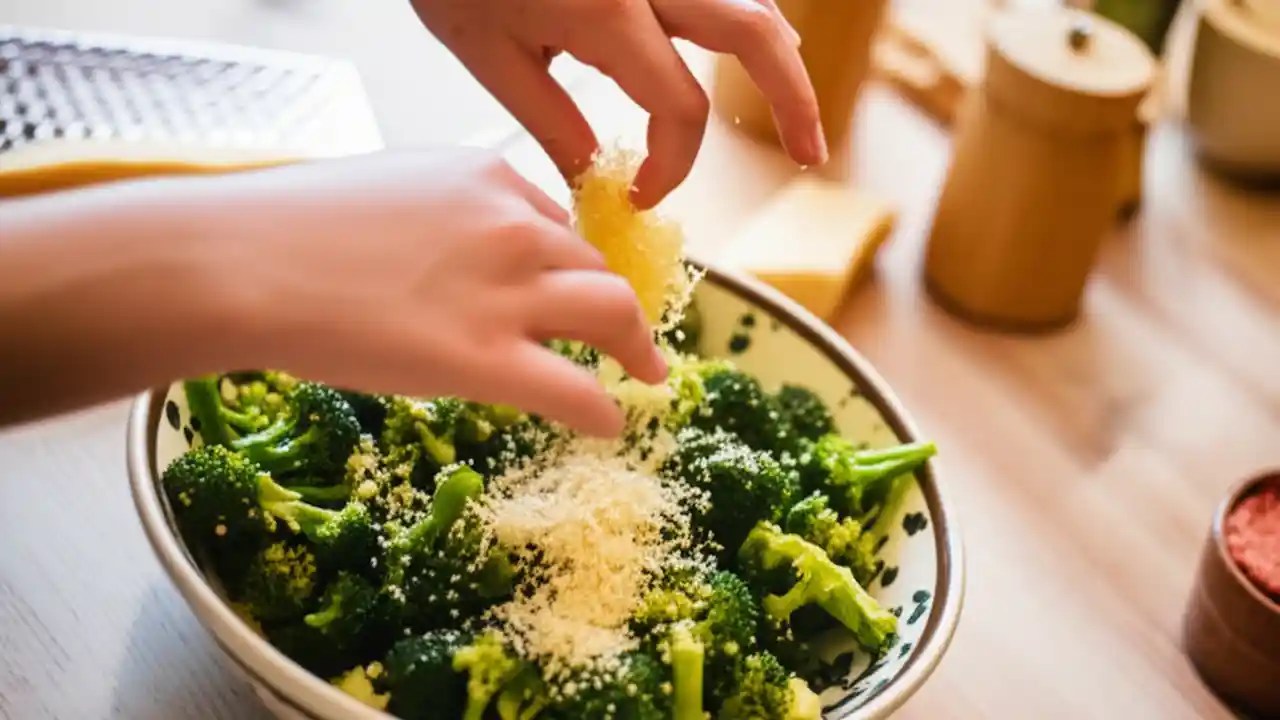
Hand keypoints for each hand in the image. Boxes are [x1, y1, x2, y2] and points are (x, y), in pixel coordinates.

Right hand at [0, 150, 665, 436]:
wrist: (244, 263)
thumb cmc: (291, 228)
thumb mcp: (390, 193)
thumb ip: (445, 217)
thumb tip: (459, 256)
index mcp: (488, 178)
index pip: (554, 222)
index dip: (565, 265)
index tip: (567, 290)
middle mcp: (513, 226)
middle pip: (594, 266)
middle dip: (611, 306)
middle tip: (626, 339)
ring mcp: (507, 293)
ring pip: (611, 315)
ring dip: (635, 348)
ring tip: (643, 374)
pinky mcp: (489, 360)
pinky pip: (577, 391)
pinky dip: (606, 411)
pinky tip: (613, 425)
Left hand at [413, 0, 823, 208]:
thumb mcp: (487, 55)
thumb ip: (552, 121)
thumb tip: (594, 177)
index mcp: (608, 14)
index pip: (681, 108)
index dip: (674, 165)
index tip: (642, 195)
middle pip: (757, 36)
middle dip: (795, 101)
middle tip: (810, 156)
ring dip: (778, 56)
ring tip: (794, 107)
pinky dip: (746, 17)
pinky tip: (749, 47)